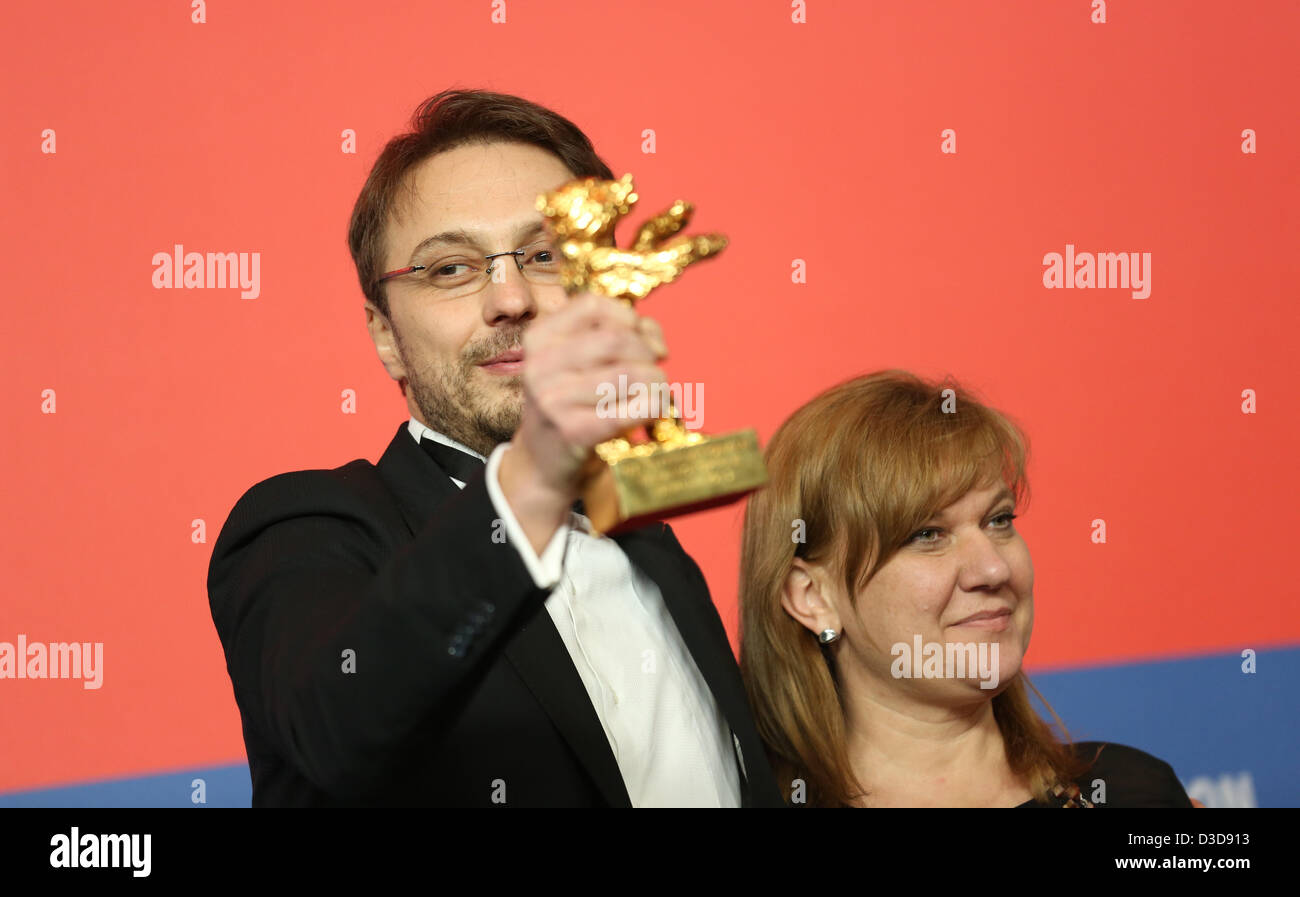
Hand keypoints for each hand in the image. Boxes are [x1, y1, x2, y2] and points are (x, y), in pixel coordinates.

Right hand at [498, 292, 667, 550]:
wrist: (540, 464)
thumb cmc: (570, 406)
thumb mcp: (576, 364)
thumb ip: (615, 337)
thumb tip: (656, 342)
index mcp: (539, 338)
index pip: (593, 305)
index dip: (630, 317)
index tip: (646, 341)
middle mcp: (540, 364)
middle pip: (616, 338)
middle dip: (649, 353)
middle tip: (657, 372)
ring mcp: (553, 399)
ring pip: (630, 373)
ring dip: (657, 383)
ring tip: (657, 394)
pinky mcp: (573, 431)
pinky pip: (633, 409)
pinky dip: (654, 407)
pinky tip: (652, 413)